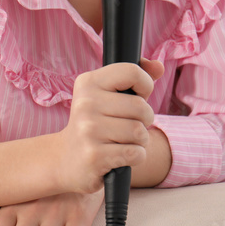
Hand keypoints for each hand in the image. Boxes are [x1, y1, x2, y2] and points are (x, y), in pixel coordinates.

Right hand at [54, 57, 164, 194]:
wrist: (66, 159)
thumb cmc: (97, 122)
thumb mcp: (109, 95)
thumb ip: (135, 77)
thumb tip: (159, 66)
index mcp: (88, 82)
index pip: (132, 72)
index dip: (145, 86)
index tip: (136, 96)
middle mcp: (85, 103)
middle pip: (141, 106)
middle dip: (144, 119)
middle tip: (129, 125)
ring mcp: (88, 130)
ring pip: (140, 132)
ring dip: (140, 140)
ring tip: (124, 141)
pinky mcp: (94, 155)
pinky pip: (136, 153)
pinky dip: (136, 156)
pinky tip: (119, 155)